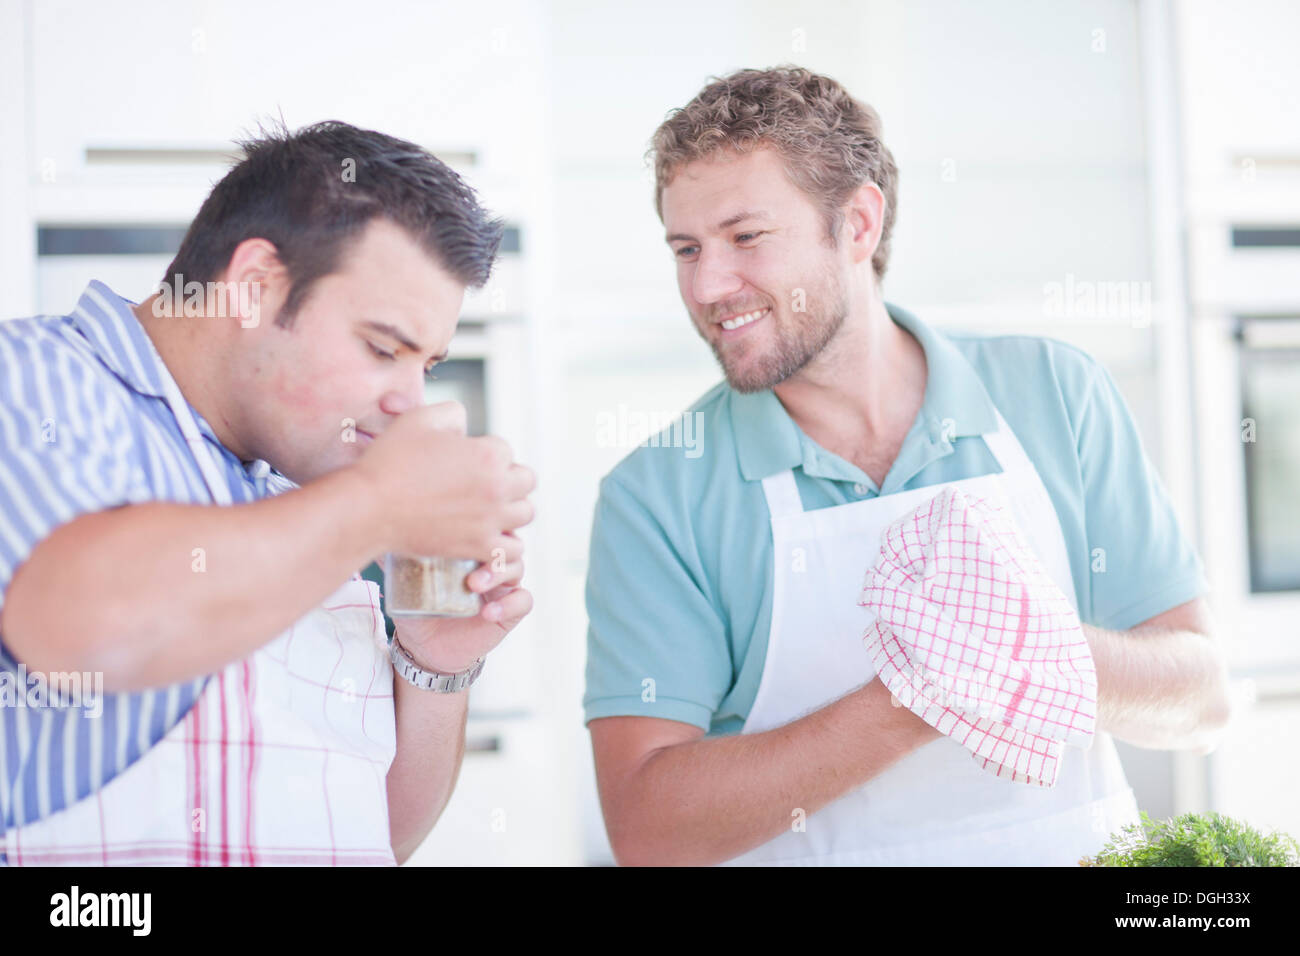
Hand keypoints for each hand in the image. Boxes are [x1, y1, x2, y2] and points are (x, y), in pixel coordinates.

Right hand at [350, 401, 535, 561]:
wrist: (370, 508)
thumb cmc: (391, 461)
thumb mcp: (421, 418)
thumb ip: (453, 414)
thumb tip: (466, 424)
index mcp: (488, 455)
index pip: (506, 449)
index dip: (486, 452)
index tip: (466, 461)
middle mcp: (497, 488)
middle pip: (526, 480)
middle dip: (508, 477)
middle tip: (483, 482)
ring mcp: (490, 520)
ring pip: (526, 513)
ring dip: (512, 507)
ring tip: (491, 507)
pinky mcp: (479, 547)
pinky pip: (513, 550)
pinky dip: (507, 544)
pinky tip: (490, 536)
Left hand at [393, 533, 531, 672]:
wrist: (427, 645)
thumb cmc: (417, 604)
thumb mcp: (404, 577)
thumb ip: (394, 555)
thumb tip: (372, 531)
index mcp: (470, 544)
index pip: (483, 522)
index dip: (476, 521)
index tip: (454, 530)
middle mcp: (491, 558)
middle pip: (505, 537)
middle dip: (489, 543)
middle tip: (464, 551)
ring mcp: (504, 583)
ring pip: (516, 565)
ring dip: (498, 572)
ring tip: (474, 585)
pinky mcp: (511, 609)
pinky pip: (523, 600)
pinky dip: (508, 604)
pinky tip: (487, 612)